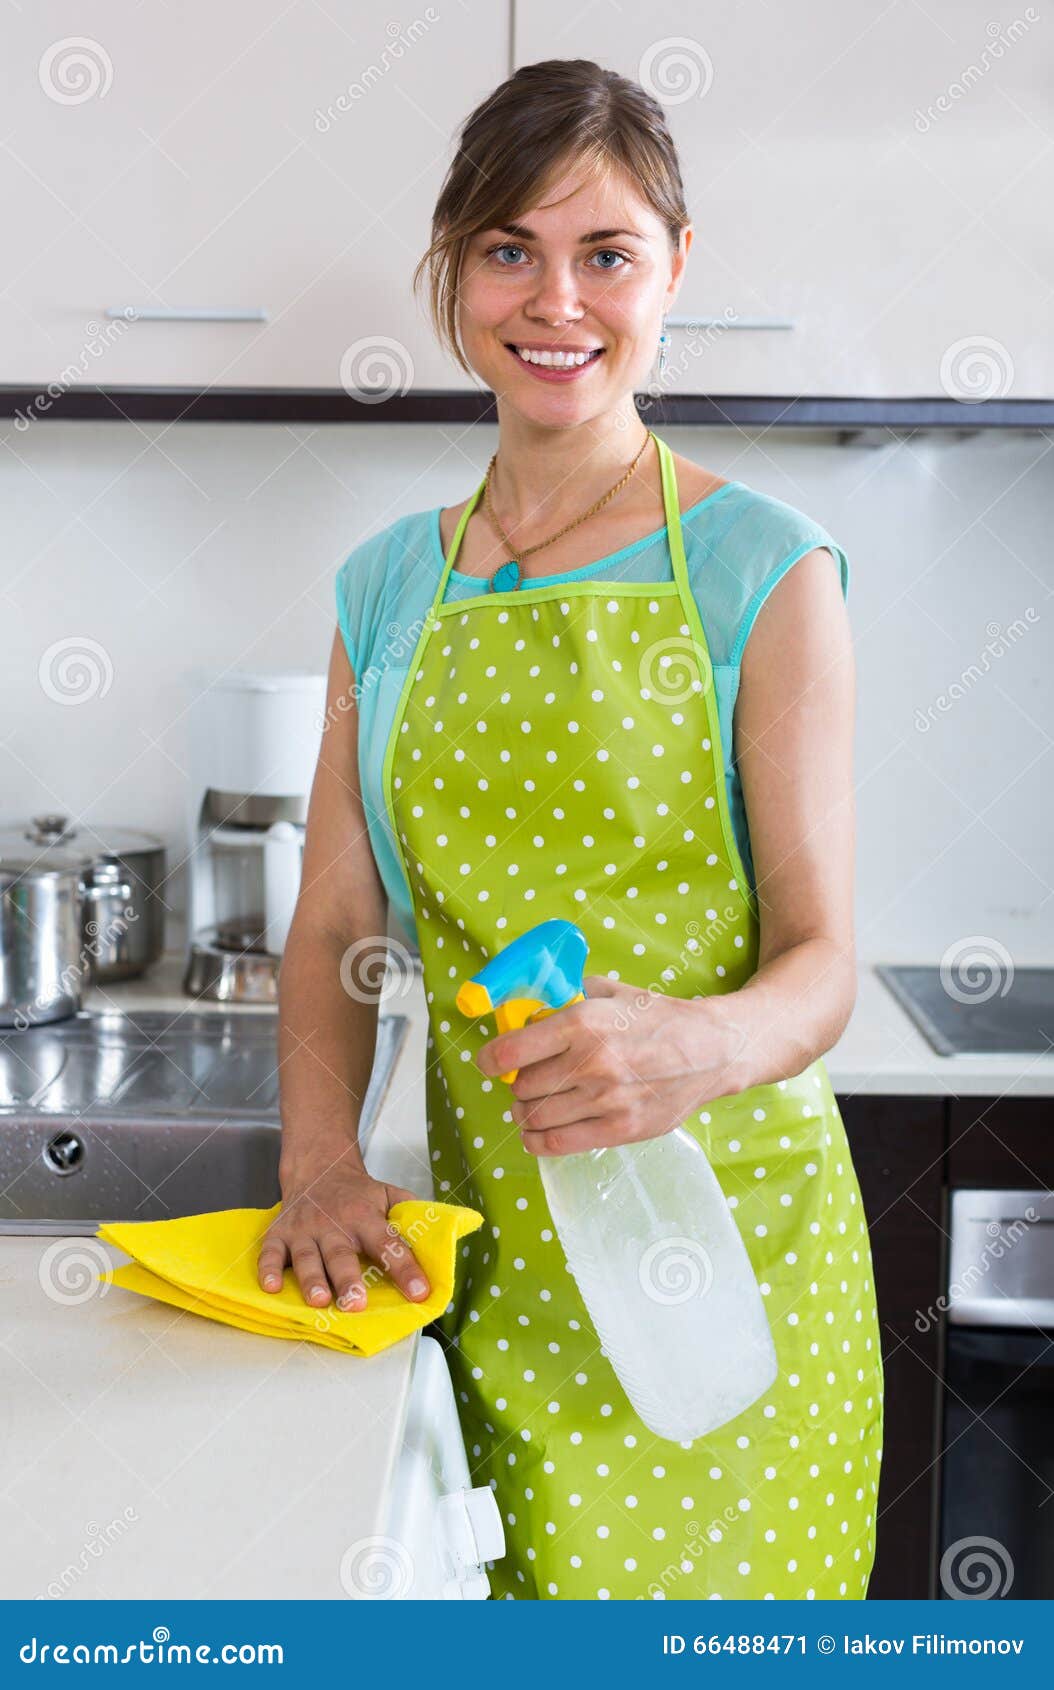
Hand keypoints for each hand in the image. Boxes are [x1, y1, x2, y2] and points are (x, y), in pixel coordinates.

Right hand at [257, 1147, 430, 1310]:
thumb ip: (410, 1213)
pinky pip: (270, 1253)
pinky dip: (268, 1270)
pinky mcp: (279, 1234)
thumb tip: (443, 1234)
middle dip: (348, 1279)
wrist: (317, 1167)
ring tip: (319, 1301)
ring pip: (307, 1257)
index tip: (420, 1292)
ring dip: (312, 1279)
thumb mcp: (388, 1194)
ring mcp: (304, 1230)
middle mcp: (334, 1223)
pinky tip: (271, 1288)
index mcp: (365, 1216)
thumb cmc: (356, 1192)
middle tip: (356, 1304)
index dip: (405, 1268)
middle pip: (341, 1254)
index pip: (389, 1243)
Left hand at [476, 976, 745, 1155]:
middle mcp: (590, 1063)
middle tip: (524, 1080)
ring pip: (535, 1117)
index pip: (511, 1052)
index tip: (488, 1061)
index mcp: (583, 1023)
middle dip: (516, 1084)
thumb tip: (531, 1010)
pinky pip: (558, 1145)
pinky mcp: (619, 1130)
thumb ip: (569, 997)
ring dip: (525, 1112)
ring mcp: (605, 1101)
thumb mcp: (612, 993)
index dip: (489, 1059)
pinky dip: (538, 1140)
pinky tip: (537, 1131)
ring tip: (532, 1104)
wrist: (711, 1050)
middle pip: (521, 1087)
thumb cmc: (658, 1018)